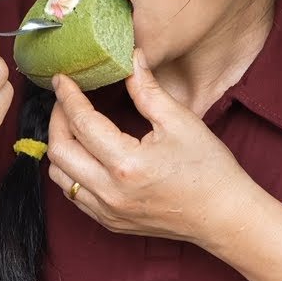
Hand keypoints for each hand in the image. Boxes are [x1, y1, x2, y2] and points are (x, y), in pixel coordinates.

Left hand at [46, 49, 252, 244]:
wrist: (225, 217)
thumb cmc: (209, 169)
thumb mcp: (181, 121)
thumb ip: (147, 89)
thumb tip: (130, 57)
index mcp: (126, 165)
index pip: (81, 123)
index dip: (68, 96)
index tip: (62, 78)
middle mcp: (110, 193)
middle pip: (59, 151)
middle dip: (56, 119)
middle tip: (66, 100)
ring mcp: (108, 212)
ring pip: (60, 176)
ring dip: (61, 147)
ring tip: (73, 124)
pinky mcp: (110, 222)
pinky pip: (74, 194)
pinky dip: (71, 170)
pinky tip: (85, 153)